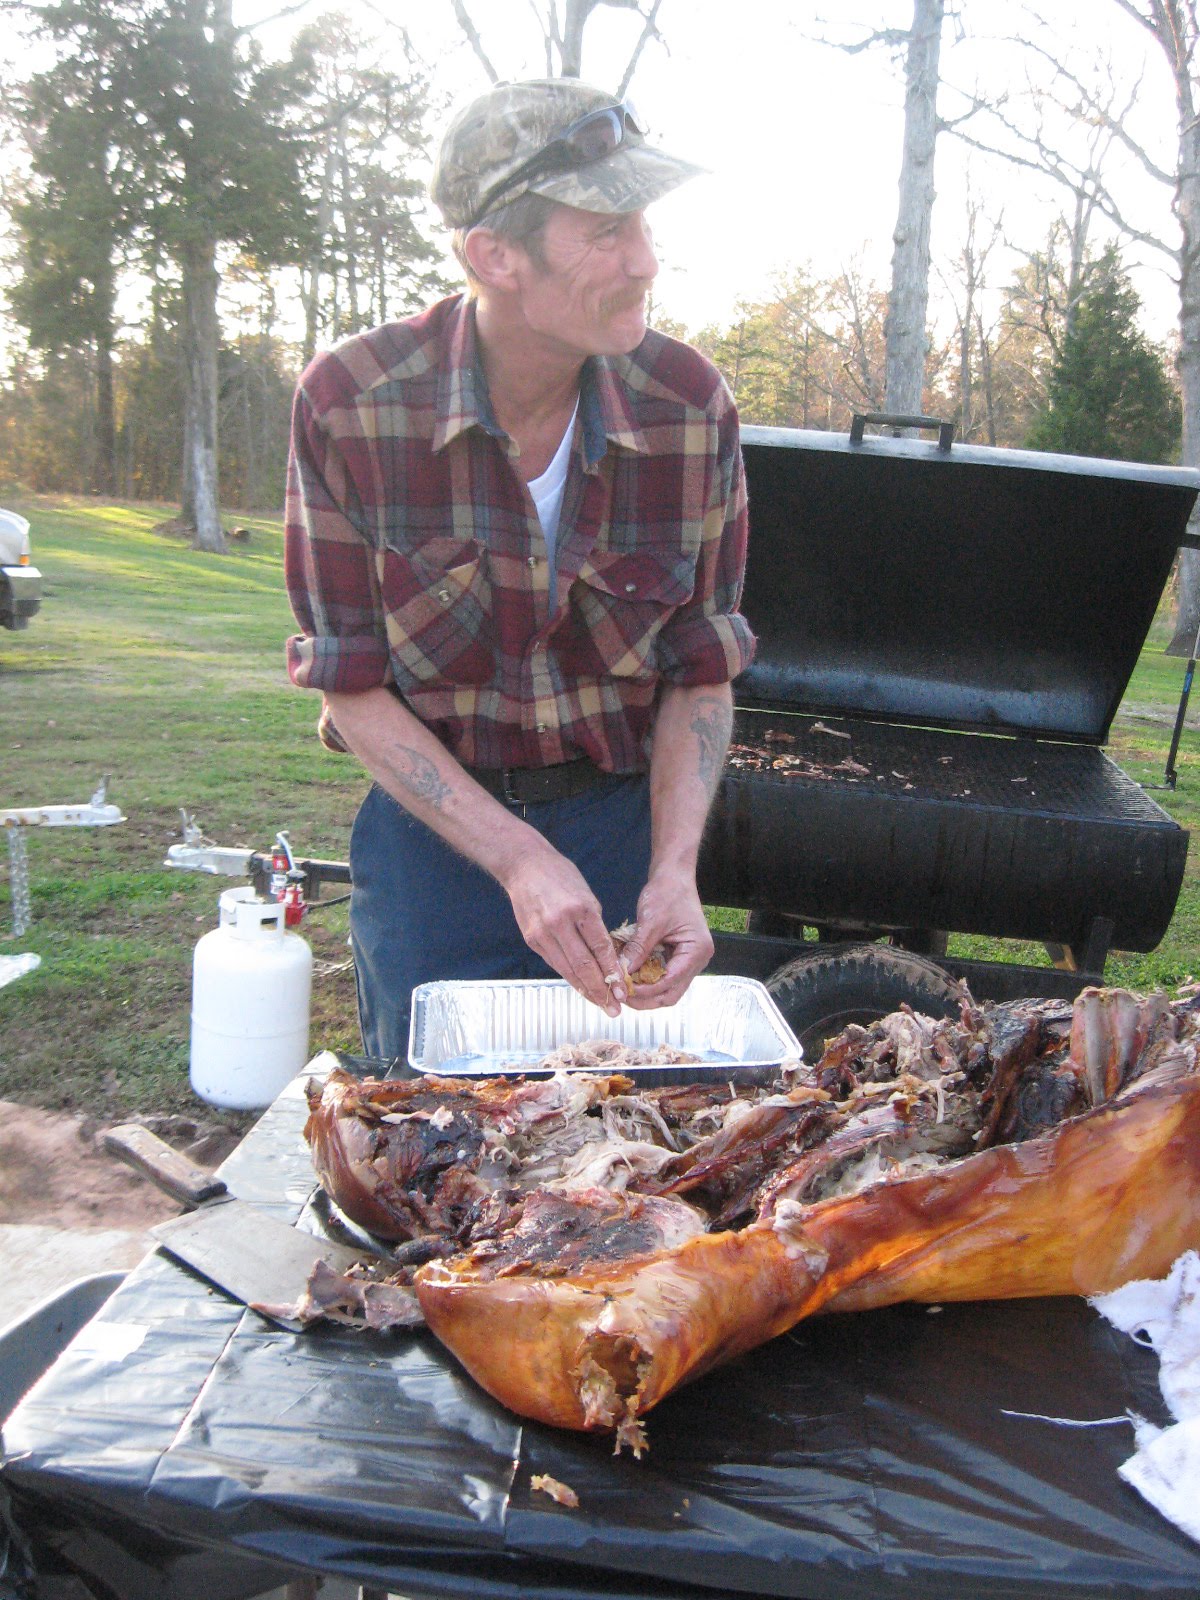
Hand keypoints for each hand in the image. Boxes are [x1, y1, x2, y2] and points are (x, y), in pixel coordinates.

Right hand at [502, 843, 626, 1015]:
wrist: (524, 866)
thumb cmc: (561, 876)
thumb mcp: (587, 894)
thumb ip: (595, 925)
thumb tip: (606, 956)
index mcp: (580, 909)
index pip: (600, 948)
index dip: (613, 973)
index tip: (624, 990)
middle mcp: (560, 923)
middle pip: (583, 965)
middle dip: (601, 991)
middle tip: (614, 1008)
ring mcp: (543, 933)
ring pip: (567, 970)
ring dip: (586, 990)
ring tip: (601, 1004)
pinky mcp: (532, 939)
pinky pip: (555, 964)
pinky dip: (570, 977)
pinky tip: (581, 987)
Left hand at [617, 869, 713, 1009]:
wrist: (674, 876)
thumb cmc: (667, 893)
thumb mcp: (651, 922)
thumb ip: (638, 949)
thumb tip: (622, 972)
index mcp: (696, 952)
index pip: (670, 983)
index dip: (646, 990)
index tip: (624, 989)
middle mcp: (697, 960)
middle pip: (671, 992)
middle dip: (646, 998)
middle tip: (622, 995)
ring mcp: (688, 959)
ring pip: (667, 987)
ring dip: (645, 990)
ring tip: (624, 987)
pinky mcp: (678, 955)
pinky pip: (663, 974)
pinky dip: (647, 978)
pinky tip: (630, 975)